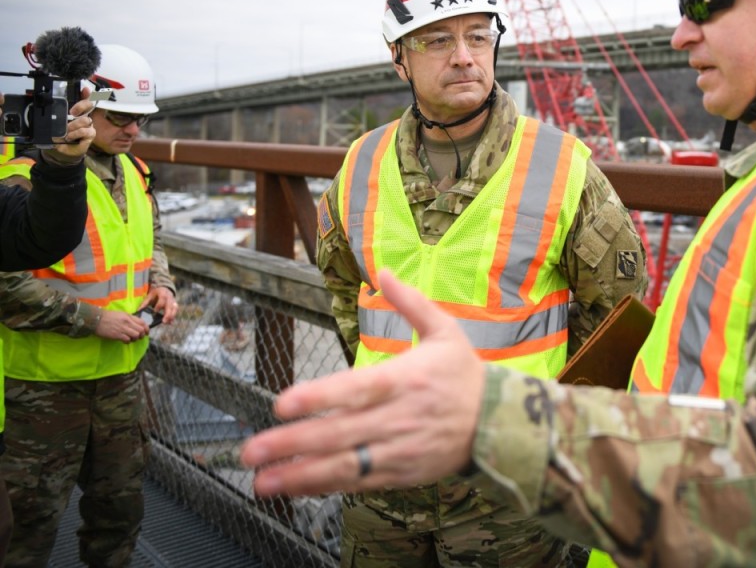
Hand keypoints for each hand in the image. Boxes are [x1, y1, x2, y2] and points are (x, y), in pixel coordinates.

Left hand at [50, 87, 96, 161]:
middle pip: (89, 105)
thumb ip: (52, 120)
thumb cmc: (61, 136)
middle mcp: (84, 116)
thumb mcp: (54, 127)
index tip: (85, 89)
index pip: (83, 100)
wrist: (65, 151)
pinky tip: (70, 137)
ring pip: (86, 120)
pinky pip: (85, 131)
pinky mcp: (91, 134)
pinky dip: (76, 134)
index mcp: (76, 112)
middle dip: (81, 105)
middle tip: (72, 112)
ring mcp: (89, 125)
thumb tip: (45, 114)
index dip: (85, 93)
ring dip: (74, 126)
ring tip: (67, 132)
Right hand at [96, 309, 149, 341]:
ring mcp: (123, 329)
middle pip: (141, 330)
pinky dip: (128, 342)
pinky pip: (128, 340)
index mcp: (129, 316)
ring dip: (135, 339)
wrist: (96, 319)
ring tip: (131, 339)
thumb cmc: (108, 316)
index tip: (146, 332)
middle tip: (139, 337)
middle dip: (142, 335)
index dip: (147, 328)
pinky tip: (124, 341)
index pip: (142, 322)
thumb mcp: (121, 314)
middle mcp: (127, 322)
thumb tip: (137, 324)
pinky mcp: (117, 335)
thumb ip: (130, 318)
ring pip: (136, 335)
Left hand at [142, 285, 178, 324]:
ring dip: (172, 316)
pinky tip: (170, 322)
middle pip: (170, 306)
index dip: (159, 306)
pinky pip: (175, 311)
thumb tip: (139, 310)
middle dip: (168, 314)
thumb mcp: (149, 296)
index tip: (154, 312)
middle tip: (164, 321)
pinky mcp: (175, 305)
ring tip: (168, 322)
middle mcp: (169, 297)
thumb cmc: (156, 294)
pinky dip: (173, 316)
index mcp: (163, 293)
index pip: (162, 299)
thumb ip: (145, 303)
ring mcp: (173, 301)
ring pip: (175, 308)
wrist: (164, 289)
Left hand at [240, 270, 485, 496]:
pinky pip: (357, 483)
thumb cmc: (465, 375)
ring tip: (261, 481)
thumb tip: (384, 271)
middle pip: (339, 433)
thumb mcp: (445, 331)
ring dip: (299, 476)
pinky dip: (324, 487)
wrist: (499, 423)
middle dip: (292, 444)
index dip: (318, 398)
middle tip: (251, 450)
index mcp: (406, 379)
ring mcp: (398, 450)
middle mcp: (398, 418)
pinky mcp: (400, 475)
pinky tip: (294, 488)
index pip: (356, 390)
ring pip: (344, 466)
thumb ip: (411, 302)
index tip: (282, 404)